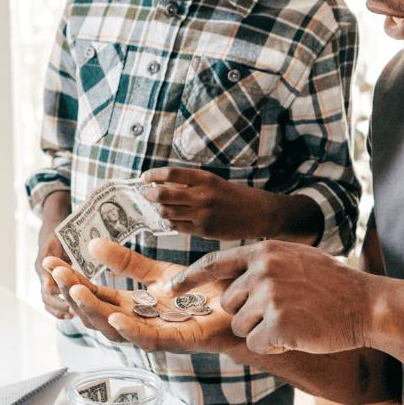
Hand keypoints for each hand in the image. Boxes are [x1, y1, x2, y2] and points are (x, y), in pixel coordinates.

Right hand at [35, 192, 72, 319]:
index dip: (57, 301)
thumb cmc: (57, 235)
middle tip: (73, 313)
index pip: (47, 290)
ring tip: (72, 315)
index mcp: (42, 267)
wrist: (53, 231)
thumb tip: (48, 288)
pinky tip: (71, 312)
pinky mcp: (52, 281)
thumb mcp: (56, 243)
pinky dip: (59, 307)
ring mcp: (46, 279)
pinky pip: (52, 298)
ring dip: (58, 310)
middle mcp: (42, 275)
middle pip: (46, 298)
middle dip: (59, 307)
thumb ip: (51, 261)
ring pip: (47, 301)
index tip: (69, 307)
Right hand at [44, 238, 241, 353]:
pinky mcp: (182, 340)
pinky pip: (151, 339)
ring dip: (93, 311)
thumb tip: (92, 244)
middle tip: (55, 272)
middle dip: (73, 294)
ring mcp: (159, 334)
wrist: (245, 303)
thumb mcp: (160, 272)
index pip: (94, 295)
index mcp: (134, 308)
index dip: (72, 281)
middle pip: (97, 314)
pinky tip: (115, 317)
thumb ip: (128, 262)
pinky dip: (131, 331)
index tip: (51, 262)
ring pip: (117, 328)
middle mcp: (141, 323)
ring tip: (75, 291)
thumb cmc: (206, 293)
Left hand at [141, 167, 274, 239]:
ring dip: (160, 209)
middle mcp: (202, 196)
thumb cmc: (233, 196)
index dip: (153, 174)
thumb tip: (161, 185)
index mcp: (204, 179)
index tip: (144, 177)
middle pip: (164, 194)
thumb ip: (190, 184)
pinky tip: (173, 218)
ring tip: (162, 207)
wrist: (258, 213)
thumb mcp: (213, 182)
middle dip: (150, 194)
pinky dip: (170, 221)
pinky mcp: (203, 230)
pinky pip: (177, 226)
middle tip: (147, 193)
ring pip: (167, 212)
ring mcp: (202, 215)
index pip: (171, 174)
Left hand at [170, 240, 377, 355]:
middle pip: (228, 304)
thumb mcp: (295, 259)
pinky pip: (258, 344)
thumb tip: (233, 274)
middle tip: (282, 312)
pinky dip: (276, 345)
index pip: (215, 263)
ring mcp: (269, 296)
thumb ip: (264, 263)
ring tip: (293, 321)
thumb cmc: (333, 286)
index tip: (171, 287)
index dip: (190, 277)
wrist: (366, 304)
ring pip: (241, 326)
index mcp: (264, 252)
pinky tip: (298, 334)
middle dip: (248, 315)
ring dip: (262, 331)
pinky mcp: (278, 323)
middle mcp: (262, 270)